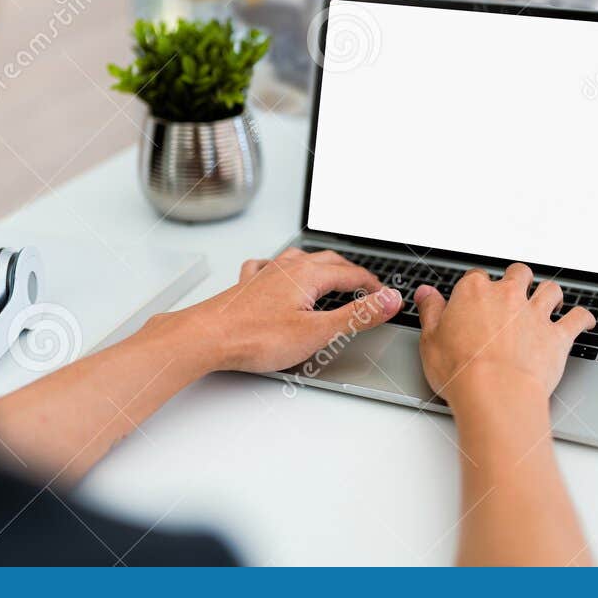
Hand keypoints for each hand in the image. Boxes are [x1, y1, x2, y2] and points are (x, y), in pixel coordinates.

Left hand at [169, 247, 402, 373]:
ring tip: (330, 275)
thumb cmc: (255, 337)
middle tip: (365, 287)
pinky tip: (275, 271)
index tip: (386, 297)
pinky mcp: (246, 286)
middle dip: (350, 272)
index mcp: (308, 275)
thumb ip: (357, 315)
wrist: (207, 337)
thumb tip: (390, 300)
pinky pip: (267, 267)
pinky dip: (280, 267)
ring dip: (319, 265)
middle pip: (328, 261)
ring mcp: (264, 275)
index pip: (352, 274)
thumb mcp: (318, 331)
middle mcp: (286, 268)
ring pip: (298, 259)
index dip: (373, 286)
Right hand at [412, 263, 594, 407]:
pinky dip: (583, 318)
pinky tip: (584, 320)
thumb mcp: (430, 340)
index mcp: (474, 293)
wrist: (495, 392)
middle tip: (515, 291)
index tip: (474, 297)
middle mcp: (508, 296)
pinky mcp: (557, 336)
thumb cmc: (461, 370)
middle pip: (518, 274)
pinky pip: (577, 319)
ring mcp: (535, 314)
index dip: (476, 288)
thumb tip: (426, 294)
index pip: (475, 278)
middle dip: (518, 280)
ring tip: (549, 300)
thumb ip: (431, 312)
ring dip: (550, 294)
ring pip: (550, 290)